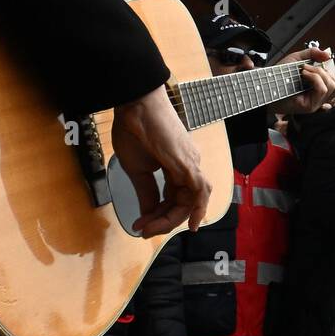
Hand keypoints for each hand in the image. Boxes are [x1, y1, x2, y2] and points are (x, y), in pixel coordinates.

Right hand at [113, 84, 212, 236]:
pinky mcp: (187, 163)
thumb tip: (147, 214)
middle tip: (143, 230)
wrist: (135, 106)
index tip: (139, 225)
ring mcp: (190, 164)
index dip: (157, 216)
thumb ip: (146, 192)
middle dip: (163, 221)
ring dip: (174, 218)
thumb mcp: (138, 169)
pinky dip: (198, 209)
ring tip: (153, 228)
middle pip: (184, 204)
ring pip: (192, 201)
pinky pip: (199, 191)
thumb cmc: (134, 130)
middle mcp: (189, 167)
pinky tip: (191, 224)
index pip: (173, 200)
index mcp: (177, 167)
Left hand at [278, 46, 334, 113]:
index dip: (334, 74)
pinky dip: (315, 78)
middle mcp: (320, 97)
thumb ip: (313, 54)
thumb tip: (327, 54)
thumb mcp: (298, 59)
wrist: (265, 84)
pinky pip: (322, 89)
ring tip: (304, 72)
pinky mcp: (310, 106)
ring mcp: (316, 103)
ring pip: (332, 86)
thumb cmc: (278, 75)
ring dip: (318, 73)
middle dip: (327, 72)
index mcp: (320, 88)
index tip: (319, 67)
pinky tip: (304, 75)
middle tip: (309, 69)